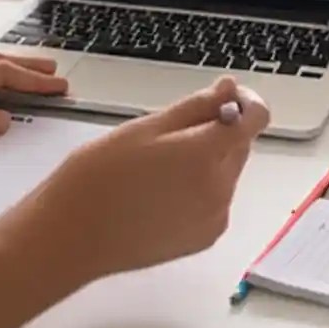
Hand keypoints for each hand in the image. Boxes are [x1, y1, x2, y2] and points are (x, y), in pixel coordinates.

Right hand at [21, 76, 269, 280]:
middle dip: (218, 132)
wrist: (72, 237)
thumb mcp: (145, 128)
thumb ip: (195, 107)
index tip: (226, 96)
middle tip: (169, 135)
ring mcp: (215, 217)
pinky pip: (216, 201)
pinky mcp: (205, 238)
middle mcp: (220, 188)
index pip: (255, 118)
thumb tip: (229, 89)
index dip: (245, 101)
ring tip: (157, 169)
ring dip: (207, 162)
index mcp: (206, 155)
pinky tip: (161, 193)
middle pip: (239, 145)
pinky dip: (200, 190)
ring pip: (227, 174)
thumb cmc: (98, 177)